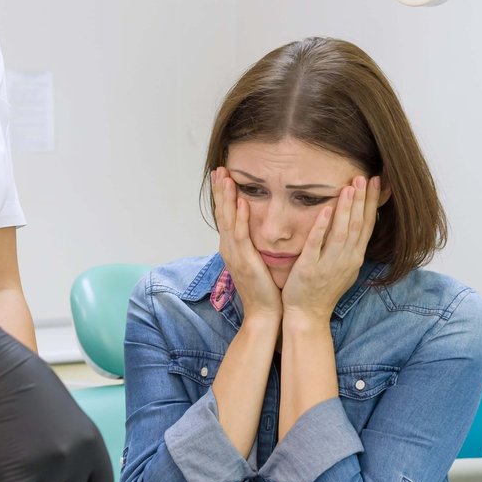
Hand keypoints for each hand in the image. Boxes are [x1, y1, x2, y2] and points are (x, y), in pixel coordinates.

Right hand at [211, 167, 281, 323]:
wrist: (263, 313)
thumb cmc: (263, 289)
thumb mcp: (255, 261)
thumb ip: (253, 245)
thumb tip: (256, 230)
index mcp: (232, 248)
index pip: (225, 216)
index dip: (223, 196)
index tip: (223, 176)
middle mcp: (229, 248)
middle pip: (222, 214)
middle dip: (220, 191)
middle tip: (219, 169)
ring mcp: (235, 254)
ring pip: (227, 220)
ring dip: (226, 197)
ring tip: (225, 177)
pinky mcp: (245, 261)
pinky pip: (240, 235)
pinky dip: (239, 217)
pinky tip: (240, 202)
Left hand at [280, 176, 380, 321]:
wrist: (308, 316)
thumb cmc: (323, 289)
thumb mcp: (344, 267)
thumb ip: (351, 245)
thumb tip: (360, 222)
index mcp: (354, 258)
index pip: (367, 225)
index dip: (372, 202)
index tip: (376, 181)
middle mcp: (346, 260)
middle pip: (357, 225)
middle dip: (362, 200)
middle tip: (364, 176)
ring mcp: (329, 265)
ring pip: (341, 232)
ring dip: (346, 209)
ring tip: (349, 187)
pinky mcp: (309, 269)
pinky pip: (317, 245)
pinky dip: (322, 227)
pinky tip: (324, 209)